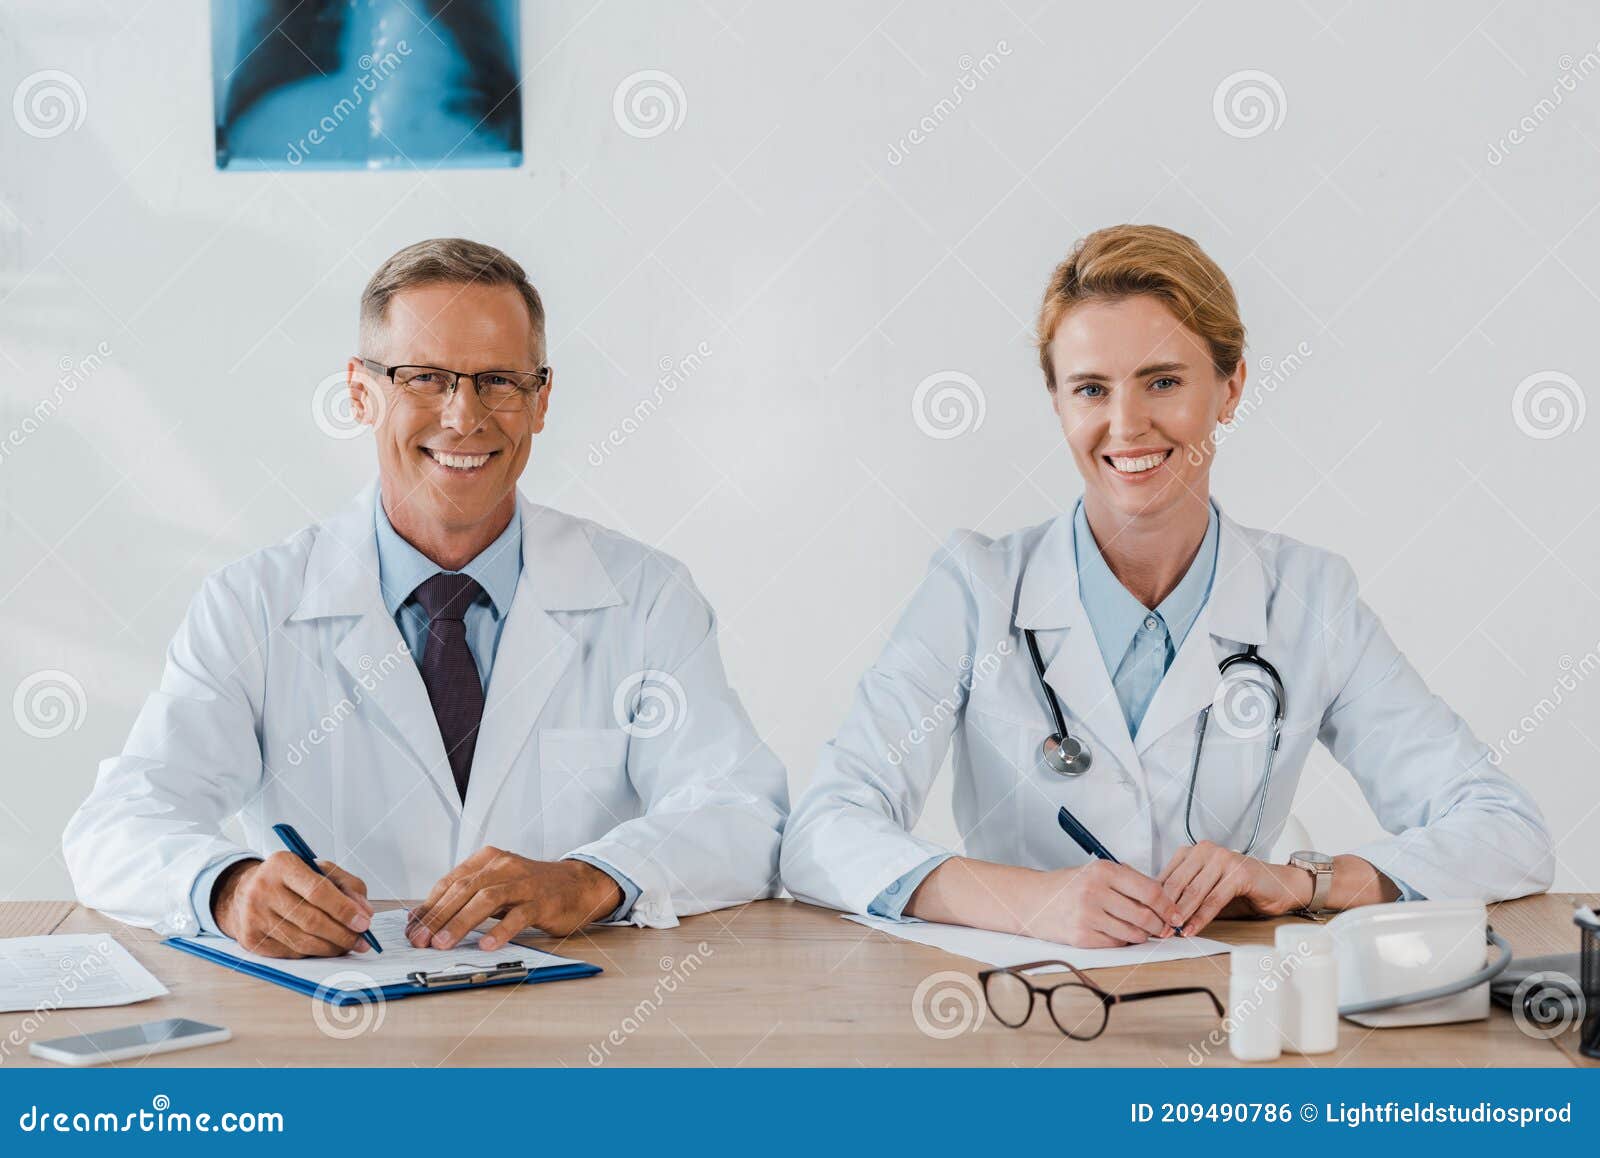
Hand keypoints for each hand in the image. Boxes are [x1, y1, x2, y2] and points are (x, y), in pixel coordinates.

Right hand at [211, 852, 373, 957]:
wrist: (244, 893)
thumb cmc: (289, 880)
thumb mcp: (319, 870)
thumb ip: (347, 885)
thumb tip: (365, 912)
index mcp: (282, 865)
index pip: (318, 890)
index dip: (344, 909)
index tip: (364, 922)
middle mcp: (264, 889)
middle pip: (311, 920)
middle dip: (342, 934)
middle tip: (362, 941)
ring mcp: (254, 916)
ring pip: (302, 941)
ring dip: (331, 947)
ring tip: (348, 946)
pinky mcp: (251, 939)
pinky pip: (291, 952)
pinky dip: (313, 953)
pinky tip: (324, 947)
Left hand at [406, 848, 623, 950]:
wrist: (578, 885)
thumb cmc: (532, 889)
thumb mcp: (496, 886)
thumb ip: (465, 898)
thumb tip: (423, 919)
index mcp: (488, 860)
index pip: (450, 882)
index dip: (428, 907)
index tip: (412, 929)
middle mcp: (503, 866)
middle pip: (463, 889)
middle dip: (437, 917)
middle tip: (419, 940)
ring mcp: (524, 882)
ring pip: (486, 899)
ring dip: (460, 923)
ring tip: (442, 943)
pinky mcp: (542, 901)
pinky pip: (518, 915)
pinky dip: (500, 930)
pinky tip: (486, 945)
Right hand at [1026, 860, 1184, 947]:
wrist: (1033, 900)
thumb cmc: (1069, 886)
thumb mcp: (1097, 872)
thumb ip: (1128, 881)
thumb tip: (1164, 900)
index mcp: (1102, 871)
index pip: (1149, 890)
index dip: (1168, 906)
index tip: (1176, 914)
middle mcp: (1094, 892)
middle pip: (1145, 915)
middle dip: (1161, 925)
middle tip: (1165, 928)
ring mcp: (1087, 916)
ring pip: (1134, 933)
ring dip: (1144, 935)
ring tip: (1143, 931)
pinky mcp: (1081, 937)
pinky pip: (1117, 944)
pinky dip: (1125, 941)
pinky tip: (1120, 934)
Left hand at [1158, 841, 1310, 934]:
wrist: (1278, 886)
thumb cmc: (1239, 889)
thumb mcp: (1205, 889)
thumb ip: (1184, 894)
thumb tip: (1156, 913)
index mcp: (1191, 852)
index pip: (1166, 876)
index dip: (1155, 900)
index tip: (1147, 919)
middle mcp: (1204, 850)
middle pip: (1177, 883)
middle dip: (1165, 909)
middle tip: (1157, 929)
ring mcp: (1222, 859)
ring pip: (1194, 891)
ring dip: (1181, 915)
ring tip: (1172, 932)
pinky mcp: (1238, 872)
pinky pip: (1214, 899)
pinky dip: (1201, 917)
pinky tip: (1192, 930)